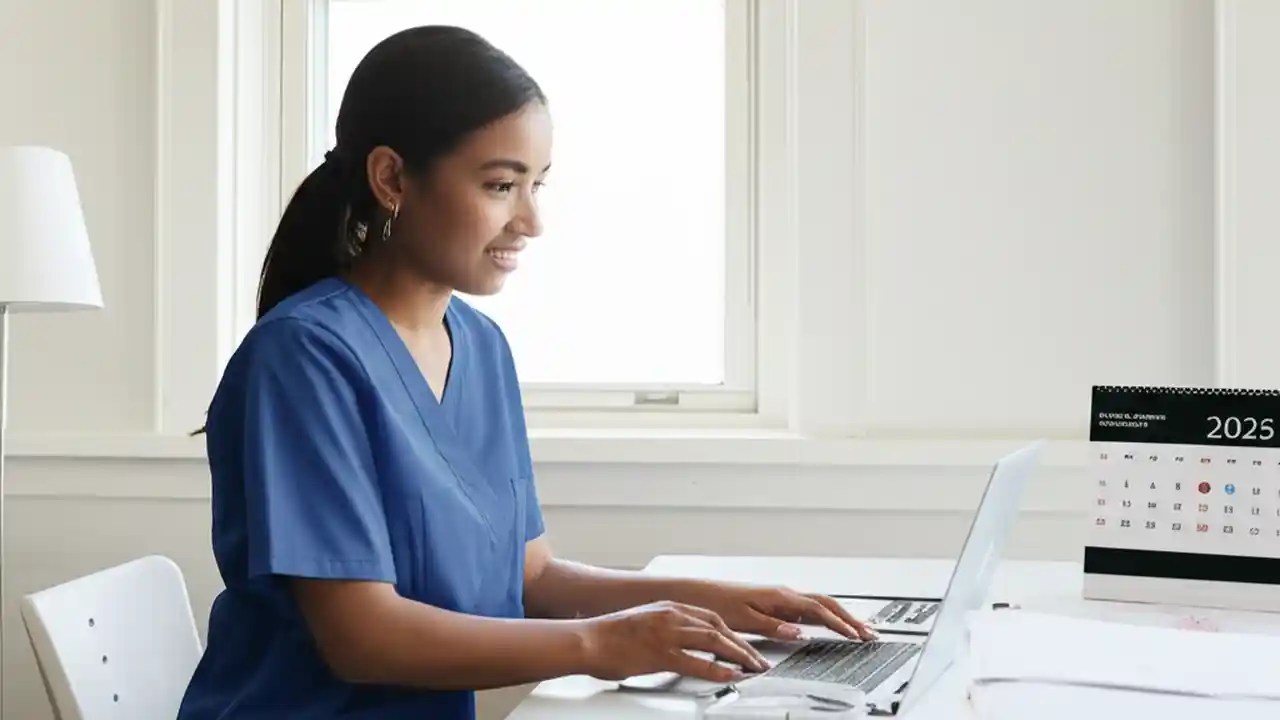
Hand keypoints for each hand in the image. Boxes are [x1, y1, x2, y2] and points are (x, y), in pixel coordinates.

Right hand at [578, 600, 770, 682]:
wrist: (587, 639)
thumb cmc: (609, 636)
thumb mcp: (644, 622)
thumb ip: (665, 629)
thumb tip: (680, 644)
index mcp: (668, 606)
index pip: (711, 616)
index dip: (733, 632)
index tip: (745, 644)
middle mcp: (672, 615)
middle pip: (719, 626)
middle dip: (743, 644)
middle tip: (758, 659)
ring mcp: (667, 633)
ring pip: (715, 640)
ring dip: (739, 655)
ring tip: (753, 668)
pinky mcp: (661, 652)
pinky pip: (697, 661)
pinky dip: (718, 669)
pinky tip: (730, 675)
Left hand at [682, 582, 876, 642]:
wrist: (698, 593)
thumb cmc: (717, 603)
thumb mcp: (744, 619)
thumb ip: (773, 626)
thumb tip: (800, 633)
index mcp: (779, 596)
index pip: (817, 609)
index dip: (839, 623)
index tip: (855, 635)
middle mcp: (783, 594)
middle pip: (826, 604)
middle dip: (850, 618)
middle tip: (870, 633)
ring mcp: (782, 598)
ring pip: (820, 605)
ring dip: (842, 616)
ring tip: (860, 629)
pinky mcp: (777, 603)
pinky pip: (810, 609)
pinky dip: (827, 616)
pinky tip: (833, 624)